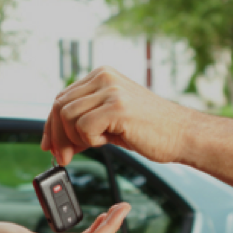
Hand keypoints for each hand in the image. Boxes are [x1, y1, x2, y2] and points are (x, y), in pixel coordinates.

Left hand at [41, 66, 190, 165]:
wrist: (182, 134)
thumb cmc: (149, 130)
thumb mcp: (111, 118)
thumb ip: (84, 120)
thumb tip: (53, 140)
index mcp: (101, 75)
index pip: (61, 97)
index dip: (51, 125)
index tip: (50, 146)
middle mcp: (104, 76)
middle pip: (59, 106)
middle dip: (57, 137)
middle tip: (65, 157)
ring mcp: (111, 89)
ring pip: (67, 117)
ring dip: (77, 139)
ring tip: (99, 142)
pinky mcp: (117, 106)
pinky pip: (83, 128)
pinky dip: (91, 141)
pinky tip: (109, 140)